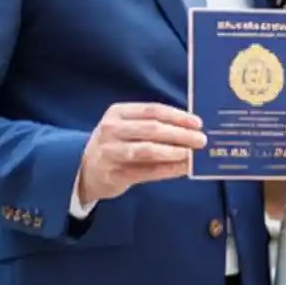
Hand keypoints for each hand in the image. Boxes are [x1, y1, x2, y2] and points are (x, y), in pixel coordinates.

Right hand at [77, 102, 205, 203]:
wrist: (84, 172)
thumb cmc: (115, 146)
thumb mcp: (127, 129)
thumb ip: (154, 127)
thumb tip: (191, 130)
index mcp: (118, 112)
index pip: (153, 110)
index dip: (178, 116)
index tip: (198, 123)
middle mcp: (112, 129)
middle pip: (152, 128)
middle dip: (180, 134)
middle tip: (201, 140)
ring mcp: (111, 151)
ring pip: (147, 149)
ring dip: (173, 151)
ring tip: (192, 154)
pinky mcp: (114, 173)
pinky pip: (146, 171)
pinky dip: (167, 169)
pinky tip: (182, 168)